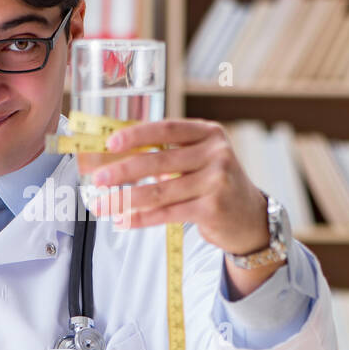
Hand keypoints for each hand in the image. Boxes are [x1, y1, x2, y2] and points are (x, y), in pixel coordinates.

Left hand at [84, 119, 279, 296]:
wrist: (251, 217)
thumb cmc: (216, 183)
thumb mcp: (201, 158)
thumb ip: (168, 153)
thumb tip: (118, 155)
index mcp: (209, 133)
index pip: (167, 129)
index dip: (136, 135)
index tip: (110, 143)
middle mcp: (216, 154)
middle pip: (159, 161)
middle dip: (123, 171)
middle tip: (98, 179)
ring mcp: (216, 182)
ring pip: (159, 191)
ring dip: (125, 199)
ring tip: (102, 205)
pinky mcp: (212, 209)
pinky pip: (167, 213)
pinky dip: (140, 218)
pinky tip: (122, 220)